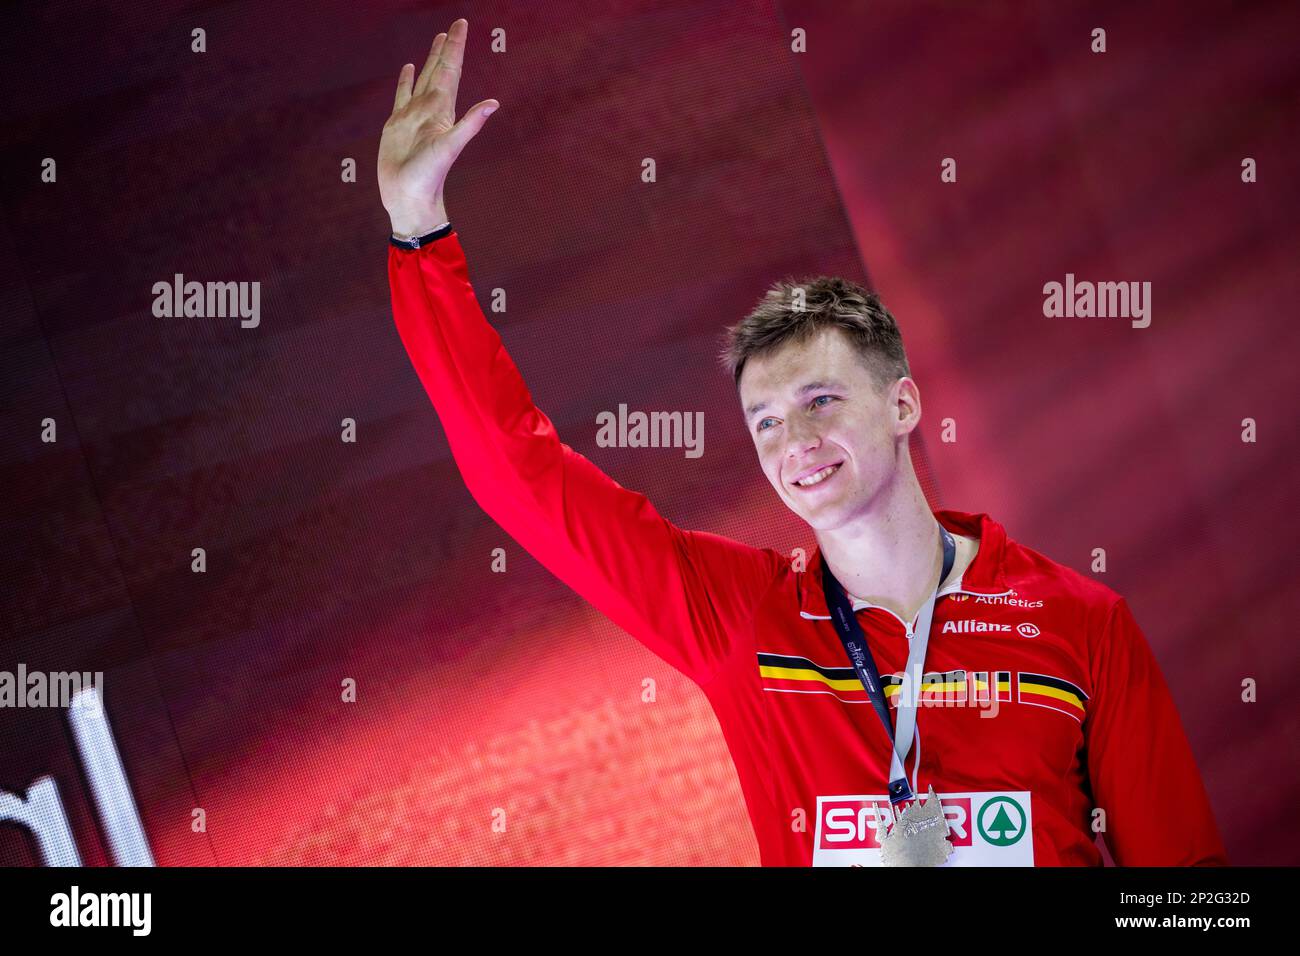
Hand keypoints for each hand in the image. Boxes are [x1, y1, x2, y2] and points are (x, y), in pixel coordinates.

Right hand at [378, 18, 498, 235]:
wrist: (409, 198)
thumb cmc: (428, 177)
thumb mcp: (450, 147)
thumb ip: (471, 124)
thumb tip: (494, 103)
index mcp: (442, 110)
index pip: (451, 71)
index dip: (456, 48)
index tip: (462, 24)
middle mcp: (429, 109)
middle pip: (439, 70)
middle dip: (447, 48)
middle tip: (454, 26)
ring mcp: (413, 115)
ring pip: (422, 78)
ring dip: (430, 59)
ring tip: (437, 40)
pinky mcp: (397, 123)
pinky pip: (402, 94)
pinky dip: (405, 80)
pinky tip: (407, 67)